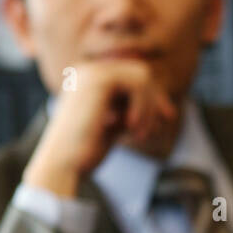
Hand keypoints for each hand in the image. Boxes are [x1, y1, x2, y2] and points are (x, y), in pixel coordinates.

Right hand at [22, 59, 178, 197]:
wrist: (64, 163)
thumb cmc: (86, 151)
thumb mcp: (116, 126)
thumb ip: (134, 112)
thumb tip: (168, 112)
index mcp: (90, 79)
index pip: (133, 76)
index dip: (154, 96)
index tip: (167, 118)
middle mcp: (89, 70)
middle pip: (141, 72)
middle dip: (157, 98)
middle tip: (164, 123)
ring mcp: (92, 72)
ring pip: (142, 76)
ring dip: (149, 107)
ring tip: (141, 134)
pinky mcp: (98, 80)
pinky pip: (138, 84)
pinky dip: (143, 106)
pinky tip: (131, 127)